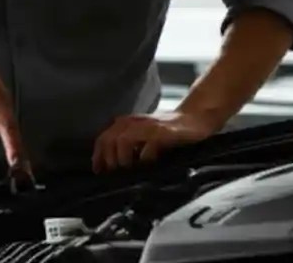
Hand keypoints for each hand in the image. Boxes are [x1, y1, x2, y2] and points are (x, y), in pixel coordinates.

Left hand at [91, 110, 218, 172]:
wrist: (193, 118)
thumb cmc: (165, 132)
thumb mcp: (142, 136)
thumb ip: (128, 147)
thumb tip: (113, 169)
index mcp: (124, 123)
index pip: (103, 139)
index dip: (98, 156)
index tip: (98, 172)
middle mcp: (132, 122)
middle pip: (110, 140)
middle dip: (109, 159)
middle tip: (114, 174)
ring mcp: (147, 126)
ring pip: (124, 140)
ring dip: (123, 158)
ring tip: (128, 170)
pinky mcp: (163, 132)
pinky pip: (148, 145)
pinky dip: (145, 158)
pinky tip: (148, 166)